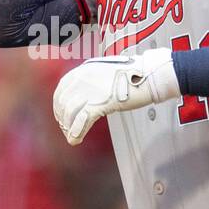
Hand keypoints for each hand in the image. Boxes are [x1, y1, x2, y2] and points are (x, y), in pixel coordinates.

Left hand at [52, 48, 179, 144]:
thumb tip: (88, 94)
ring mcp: (91, 90)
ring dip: (68, 126)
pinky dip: (76, 132)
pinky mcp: (101, 102)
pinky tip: (75, 140)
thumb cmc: (134, 73)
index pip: (62, 88)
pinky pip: (81, 120)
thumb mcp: (106, 71)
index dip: (59, 104)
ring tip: (72, 135)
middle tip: (66, 128)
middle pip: (62, 101)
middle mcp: (83, 78)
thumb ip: (93, 80)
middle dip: (62, 117)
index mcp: (84, 69)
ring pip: (69, 112)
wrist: (149, 74)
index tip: (61, 114)